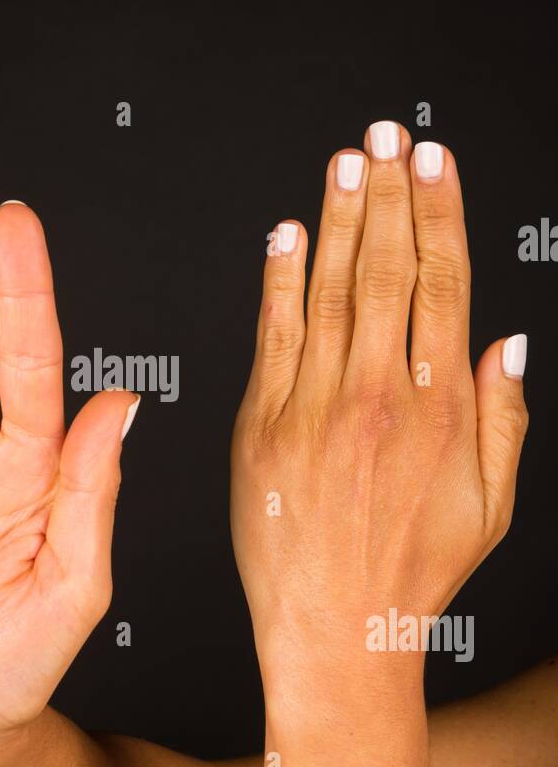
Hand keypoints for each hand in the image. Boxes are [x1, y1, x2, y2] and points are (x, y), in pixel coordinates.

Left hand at [231, 122, 527, 696]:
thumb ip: (502, 418)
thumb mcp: (493, 507)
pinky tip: (285, 234)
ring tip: (345, 161)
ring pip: (328, 290)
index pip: (442, 283)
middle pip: (386, 270)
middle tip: (385, 135)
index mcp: (440, 409)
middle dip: (388, 193)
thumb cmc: (414, 573)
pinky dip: (278, 281)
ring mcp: (314, 409)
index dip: (439, 213)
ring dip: (336, 218)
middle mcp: (378, 397)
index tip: (433, 161)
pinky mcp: (260, 426)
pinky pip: (271, 337)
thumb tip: (505, 341)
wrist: (335, 631)